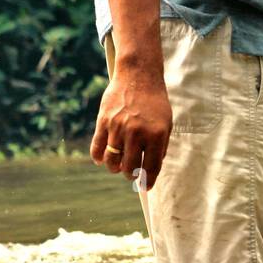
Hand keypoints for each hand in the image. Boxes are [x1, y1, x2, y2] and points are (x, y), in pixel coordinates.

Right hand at [90, 64, 172, 189]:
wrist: (138, 75)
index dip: (148, 181)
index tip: (146, 187)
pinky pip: (97, 148)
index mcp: (155, 135)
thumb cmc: (154, 103)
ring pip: (112, 162)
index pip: (151, 168)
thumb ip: (159, 147)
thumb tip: (150, 170)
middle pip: (129, 168)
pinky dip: (99, 158)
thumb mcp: (166, 124)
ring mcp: (118, 127)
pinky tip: (103, 159)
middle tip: (131, 174)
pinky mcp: (103, 121)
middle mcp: (136, 133)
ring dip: (115, 169)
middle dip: (131, 176)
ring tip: (118, 166)